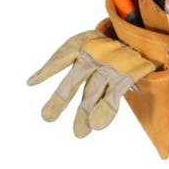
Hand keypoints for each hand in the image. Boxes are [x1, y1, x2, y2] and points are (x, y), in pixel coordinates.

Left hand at [27, 30, 155, 137]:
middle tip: (46, 117)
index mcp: (84, 42)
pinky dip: (105, 110)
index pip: (64, 54)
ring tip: (78, 133)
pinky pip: (113, 95)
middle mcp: (97, 51)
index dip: (47, 69)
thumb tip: (30, 81)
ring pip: (94, 91)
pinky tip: (97, 124)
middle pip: (76, 76)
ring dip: (85, 112)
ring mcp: (111, 63)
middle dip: (62, 97)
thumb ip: (59, 61)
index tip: (32, 83)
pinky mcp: (126, 75)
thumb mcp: (83, 45)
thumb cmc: (102, 46)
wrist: (138, 36)